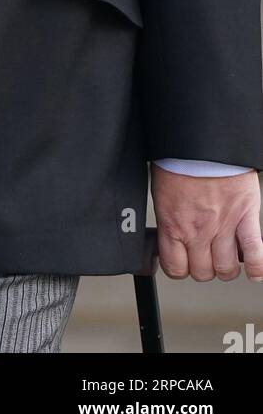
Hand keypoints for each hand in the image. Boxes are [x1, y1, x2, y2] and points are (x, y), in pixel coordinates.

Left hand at [151, 165, 262, 280]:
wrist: (201, 140)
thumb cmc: (179, 159)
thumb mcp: (162, 192)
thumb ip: (169, 216)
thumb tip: (170, 229)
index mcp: (173, 224)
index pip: (175, 267)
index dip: (179, 268)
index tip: (182, 262)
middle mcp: (198, 231)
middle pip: (203, 273)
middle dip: (204, 268)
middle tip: (205, 256)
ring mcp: (223, 227)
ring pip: (227, 268)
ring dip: (227, 266)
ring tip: (226, 256)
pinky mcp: (245, 217)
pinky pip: (255, 252)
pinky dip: (257, 266)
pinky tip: (255, 269)